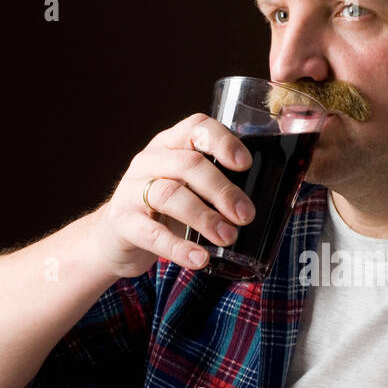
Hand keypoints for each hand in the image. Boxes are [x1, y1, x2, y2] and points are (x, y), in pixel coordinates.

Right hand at [88, 112, 256, 277]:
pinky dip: (178, 247)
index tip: (245, 164)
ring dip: (204, 217)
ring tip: (227, 237)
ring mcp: (132, 190)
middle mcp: (149, 161)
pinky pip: (151, 233)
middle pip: (188, 164)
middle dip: (222, 189)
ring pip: (169, 194)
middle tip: (246, 215)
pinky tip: (199, 259)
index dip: (222, 141)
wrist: (113, 238)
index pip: (196, 127)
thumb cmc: (163, 211)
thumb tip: (274, 200)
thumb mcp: (187, 188)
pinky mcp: (122, 222)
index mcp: (170, 145)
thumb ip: (217, 186)